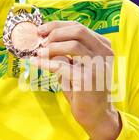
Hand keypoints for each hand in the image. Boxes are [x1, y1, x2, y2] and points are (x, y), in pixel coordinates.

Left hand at [32, 21, 121, 139]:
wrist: (95, 113)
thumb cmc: (84, 89)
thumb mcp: (76, 66)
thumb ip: (65, 53)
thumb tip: (43, 42)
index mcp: (102, 45)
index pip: (78, 26)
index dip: (57, 26)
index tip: (40, 30)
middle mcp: (104, 52)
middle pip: (78, 30)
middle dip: (54, 32)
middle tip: (39, 41)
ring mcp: (98, 64)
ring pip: (73, 44)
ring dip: (51, 47)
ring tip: (38, 53)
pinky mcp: (88, 78)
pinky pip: (63, 65)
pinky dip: (46, 63)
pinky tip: (35, 62)